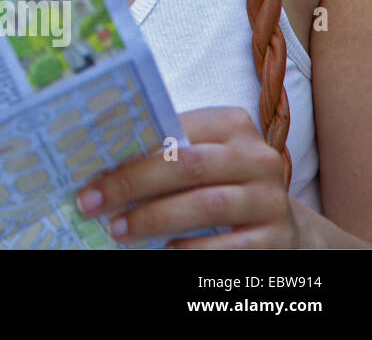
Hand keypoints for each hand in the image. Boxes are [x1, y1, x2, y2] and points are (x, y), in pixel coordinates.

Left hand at [74, 107, 304, 248]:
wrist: (285, 225)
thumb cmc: (223, 183)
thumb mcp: (202, 159)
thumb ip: (163, 155)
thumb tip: (101, 170)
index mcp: (231, 125)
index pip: (175, 131)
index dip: (131, 152)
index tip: (91, 172)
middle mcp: (256, 157)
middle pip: (186, 166)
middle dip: (132, 185)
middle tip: (92, 204)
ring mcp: (270, 198)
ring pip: (206, 205)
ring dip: (154, 219)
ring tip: (118, 230)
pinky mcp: (277, 236)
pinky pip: (229, 246)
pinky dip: (191, 249)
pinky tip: (163, 251)